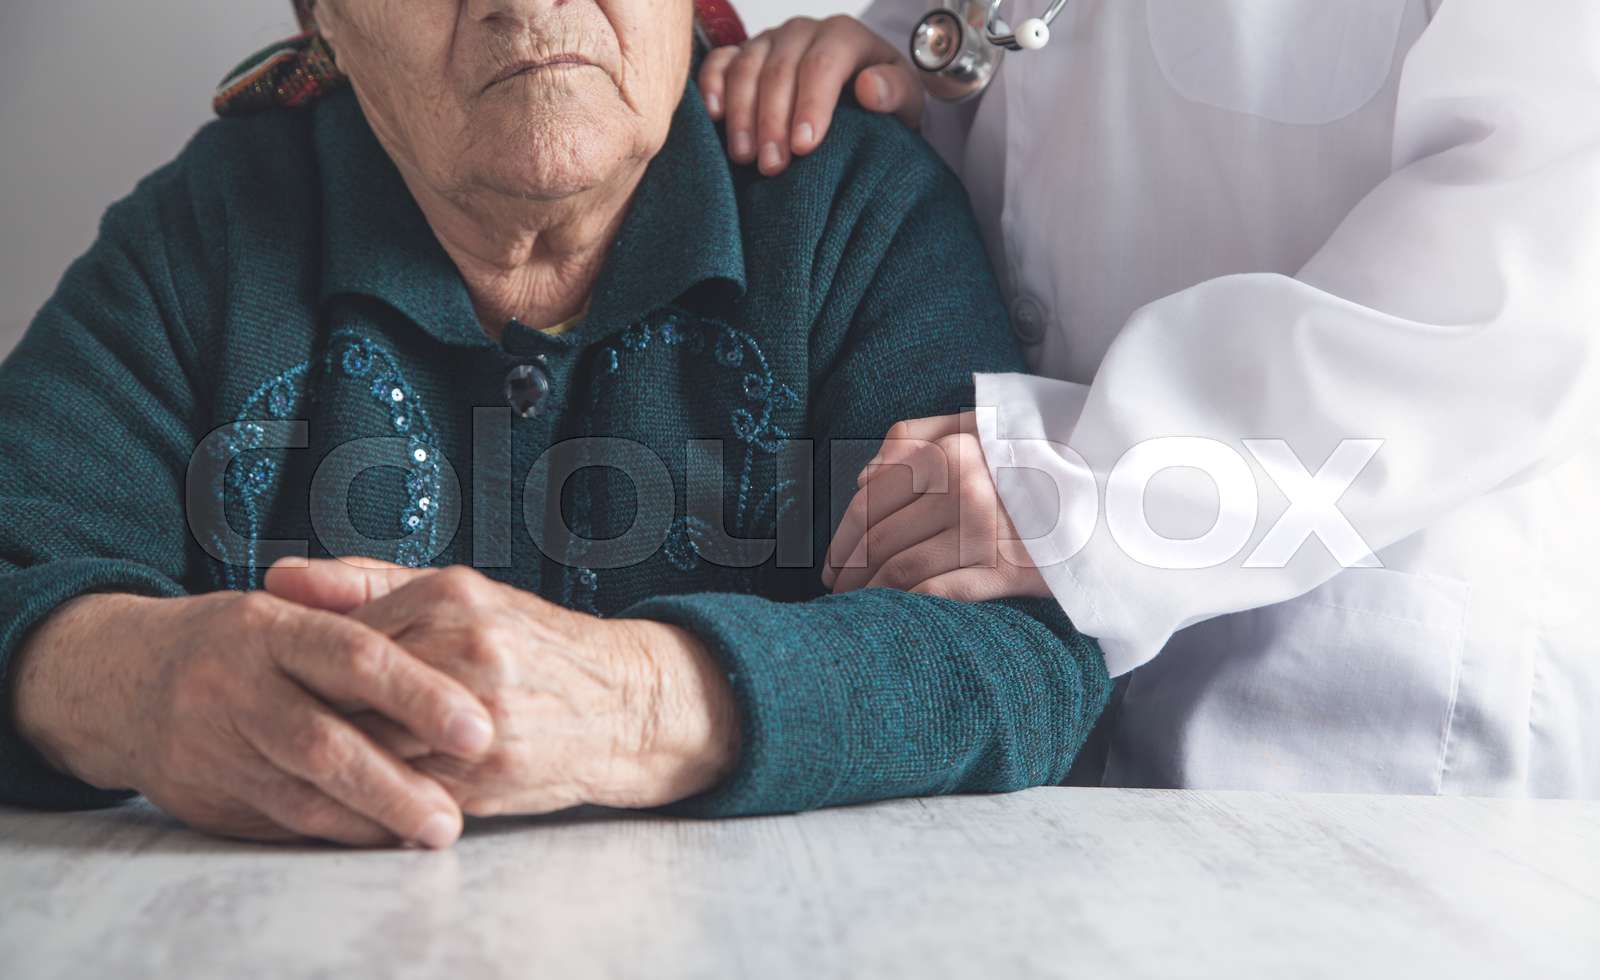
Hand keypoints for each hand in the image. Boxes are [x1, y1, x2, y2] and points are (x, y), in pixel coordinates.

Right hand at [11, 590, 495, 847]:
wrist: (121, 679)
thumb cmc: (241, 641)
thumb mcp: (291, 605)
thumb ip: (366, 615)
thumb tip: (457, 641)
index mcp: (270, 628)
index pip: (356, 657)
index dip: (421, 695)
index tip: (478, 728)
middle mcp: (237, 686)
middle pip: (324, 739)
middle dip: (398, 779)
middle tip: (459, 807)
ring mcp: (216, 745)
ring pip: (302, 791)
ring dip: (375, 816)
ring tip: (437, 829)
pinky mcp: (208, 796)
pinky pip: (282, 820)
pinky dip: (340, 830)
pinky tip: (387, 834)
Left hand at [264, 561, 739, 815]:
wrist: (626, 705)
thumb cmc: (532, 648)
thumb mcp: (460, 597)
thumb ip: (367, 585)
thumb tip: (278, 577)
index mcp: (453, 597)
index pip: (340, 636)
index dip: (296, 668)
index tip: (268, 685)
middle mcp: (468, 648)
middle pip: (348, 693)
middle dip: (307, 717)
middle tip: (271, 732)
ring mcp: (482, 713)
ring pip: (370, 746)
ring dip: (333, 762)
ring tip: (303, 766)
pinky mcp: (492, 771)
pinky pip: (404, 789)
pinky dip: (373, 795)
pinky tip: (354, 794)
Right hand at [698, 15, 923, 175]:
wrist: (859, 101)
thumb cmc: (881, 105)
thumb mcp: (905, 101)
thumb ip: (896, 92)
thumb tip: (870, 88)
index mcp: (845, 36)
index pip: (823, 64)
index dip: (811, 104)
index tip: (804, 146)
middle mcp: (804, 31)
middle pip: (779, 70)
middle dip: (773, 121)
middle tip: (773, 166)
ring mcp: (768, 41)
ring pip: (746, 68)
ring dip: (742, 115)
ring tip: (745, 157)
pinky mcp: (741, 54)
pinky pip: (718, 62)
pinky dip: (711, 87)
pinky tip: (714, 117)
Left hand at [824, 412, 1052, 601]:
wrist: (1107, 499)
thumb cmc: (1033, 459)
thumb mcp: (976, 426)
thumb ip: (914, 438)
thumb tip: (862, 479)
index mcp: (948, 452)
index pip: (871, 502)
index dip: (842, 537)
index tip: (831, 562)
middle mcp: (962, 488)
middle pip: (880, 538)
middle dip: (848, 570)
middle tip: (836, 589)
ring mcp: (984, 530)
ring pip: (899, 568)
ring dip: (868, 592)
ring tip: (857, 605)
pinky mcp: (1004, 570)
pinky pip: (934, 591)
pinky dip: (903, 604)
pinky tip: (891, 614)